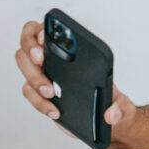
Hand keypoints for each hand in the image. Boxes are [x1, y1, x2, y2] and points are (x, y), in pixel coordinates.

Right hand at [16, 20, 136, 133]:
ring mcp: (44, 73)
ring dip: (34, 77)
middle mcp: (55, 56)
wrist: (105, 120)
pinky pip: (28, 91)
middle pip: (28, 42)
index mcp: (74, 49)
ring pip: (24, 65)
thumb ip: (121, 110)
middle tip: (41, 60)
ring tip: (51, 92)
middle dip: (31, 49)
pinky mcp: (39, 92)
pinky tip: (55, 111)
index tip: (47, 37)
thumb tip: (111, 116)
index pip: (51, 28)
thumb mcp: (123, 106)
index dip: (44, 28)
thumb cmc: (112, 102)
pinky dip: (38, 101)